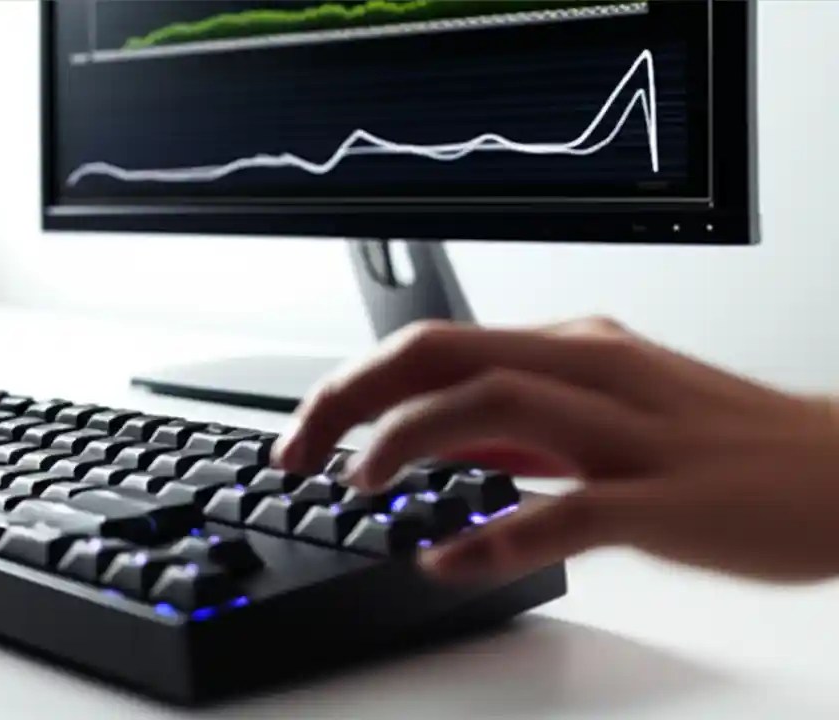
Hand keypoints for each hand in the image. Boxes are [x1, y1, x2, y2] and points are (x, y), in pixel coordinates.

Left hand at [272, 316, 838, 584]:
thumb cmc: (722, 443)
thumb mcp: (605, 409)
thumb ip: (519, 422)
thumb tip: (437, 437)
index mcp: (573, 348)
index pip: (435, 344)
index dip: (354, 381)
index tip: (306, 428)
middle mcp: (592, 372)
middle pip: (444, 356)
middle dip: (353, 396)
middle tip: (298, 450)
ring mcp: (628, 433)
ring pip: (495, 406)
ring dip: (410, 440)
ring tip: (359, 484)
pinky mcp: (664, 499)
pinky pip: (569, 511)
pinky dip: (499, 533)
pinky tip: (449, 558)